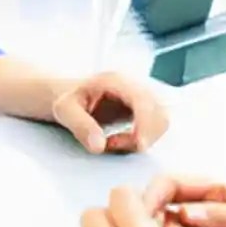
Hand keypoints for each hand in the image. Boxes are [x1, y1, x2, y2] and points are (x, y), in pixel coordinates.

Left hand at [53, 71, 168, 153]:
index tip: (139, 143)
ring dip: (143, 138)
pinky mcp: (144, 109)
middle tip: (112, 144)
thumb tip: (99, 145)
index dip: (146, 122)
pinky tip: (120, 140)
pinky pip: (155, 127)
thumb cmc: (68, 99)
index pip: (143, 99)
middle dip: (143, 135)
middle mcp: (134, 85)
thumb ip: (80, 126)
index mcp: (116, 80)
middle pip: (158, 111)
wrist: (70, 96)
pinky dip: (142, 138)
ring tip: (113, 142)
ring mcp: (142, 97)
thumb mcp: (64, 110)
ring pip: (161, 121)